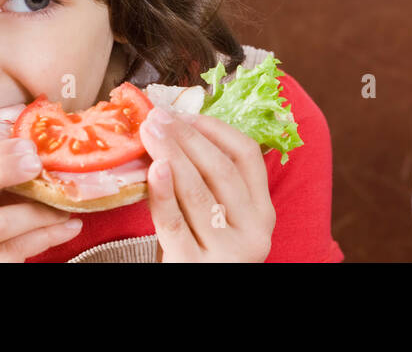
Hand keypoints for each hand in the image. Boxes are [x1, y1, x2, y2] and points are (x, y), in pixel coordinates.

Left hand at [140, 105, 275, 261]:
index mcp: (262, 213)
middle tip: (159, 116)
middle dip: (188, 138)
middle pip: (221, 170)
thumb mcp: (218, 222)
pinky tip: (154, 169)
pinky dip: (163, 194)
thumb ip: (210, 186)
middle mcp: (254, 231)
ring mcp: (228, 252)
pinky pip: (176, 224)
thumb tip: (177, 130)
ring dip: (172, 155)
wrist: (197, 297)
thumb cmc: (200, 255)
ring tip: (149, 132)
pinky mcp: (196, 268)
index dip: (217, 131)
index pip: (248, 157)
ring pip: (199, 192)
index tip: (187, 114)